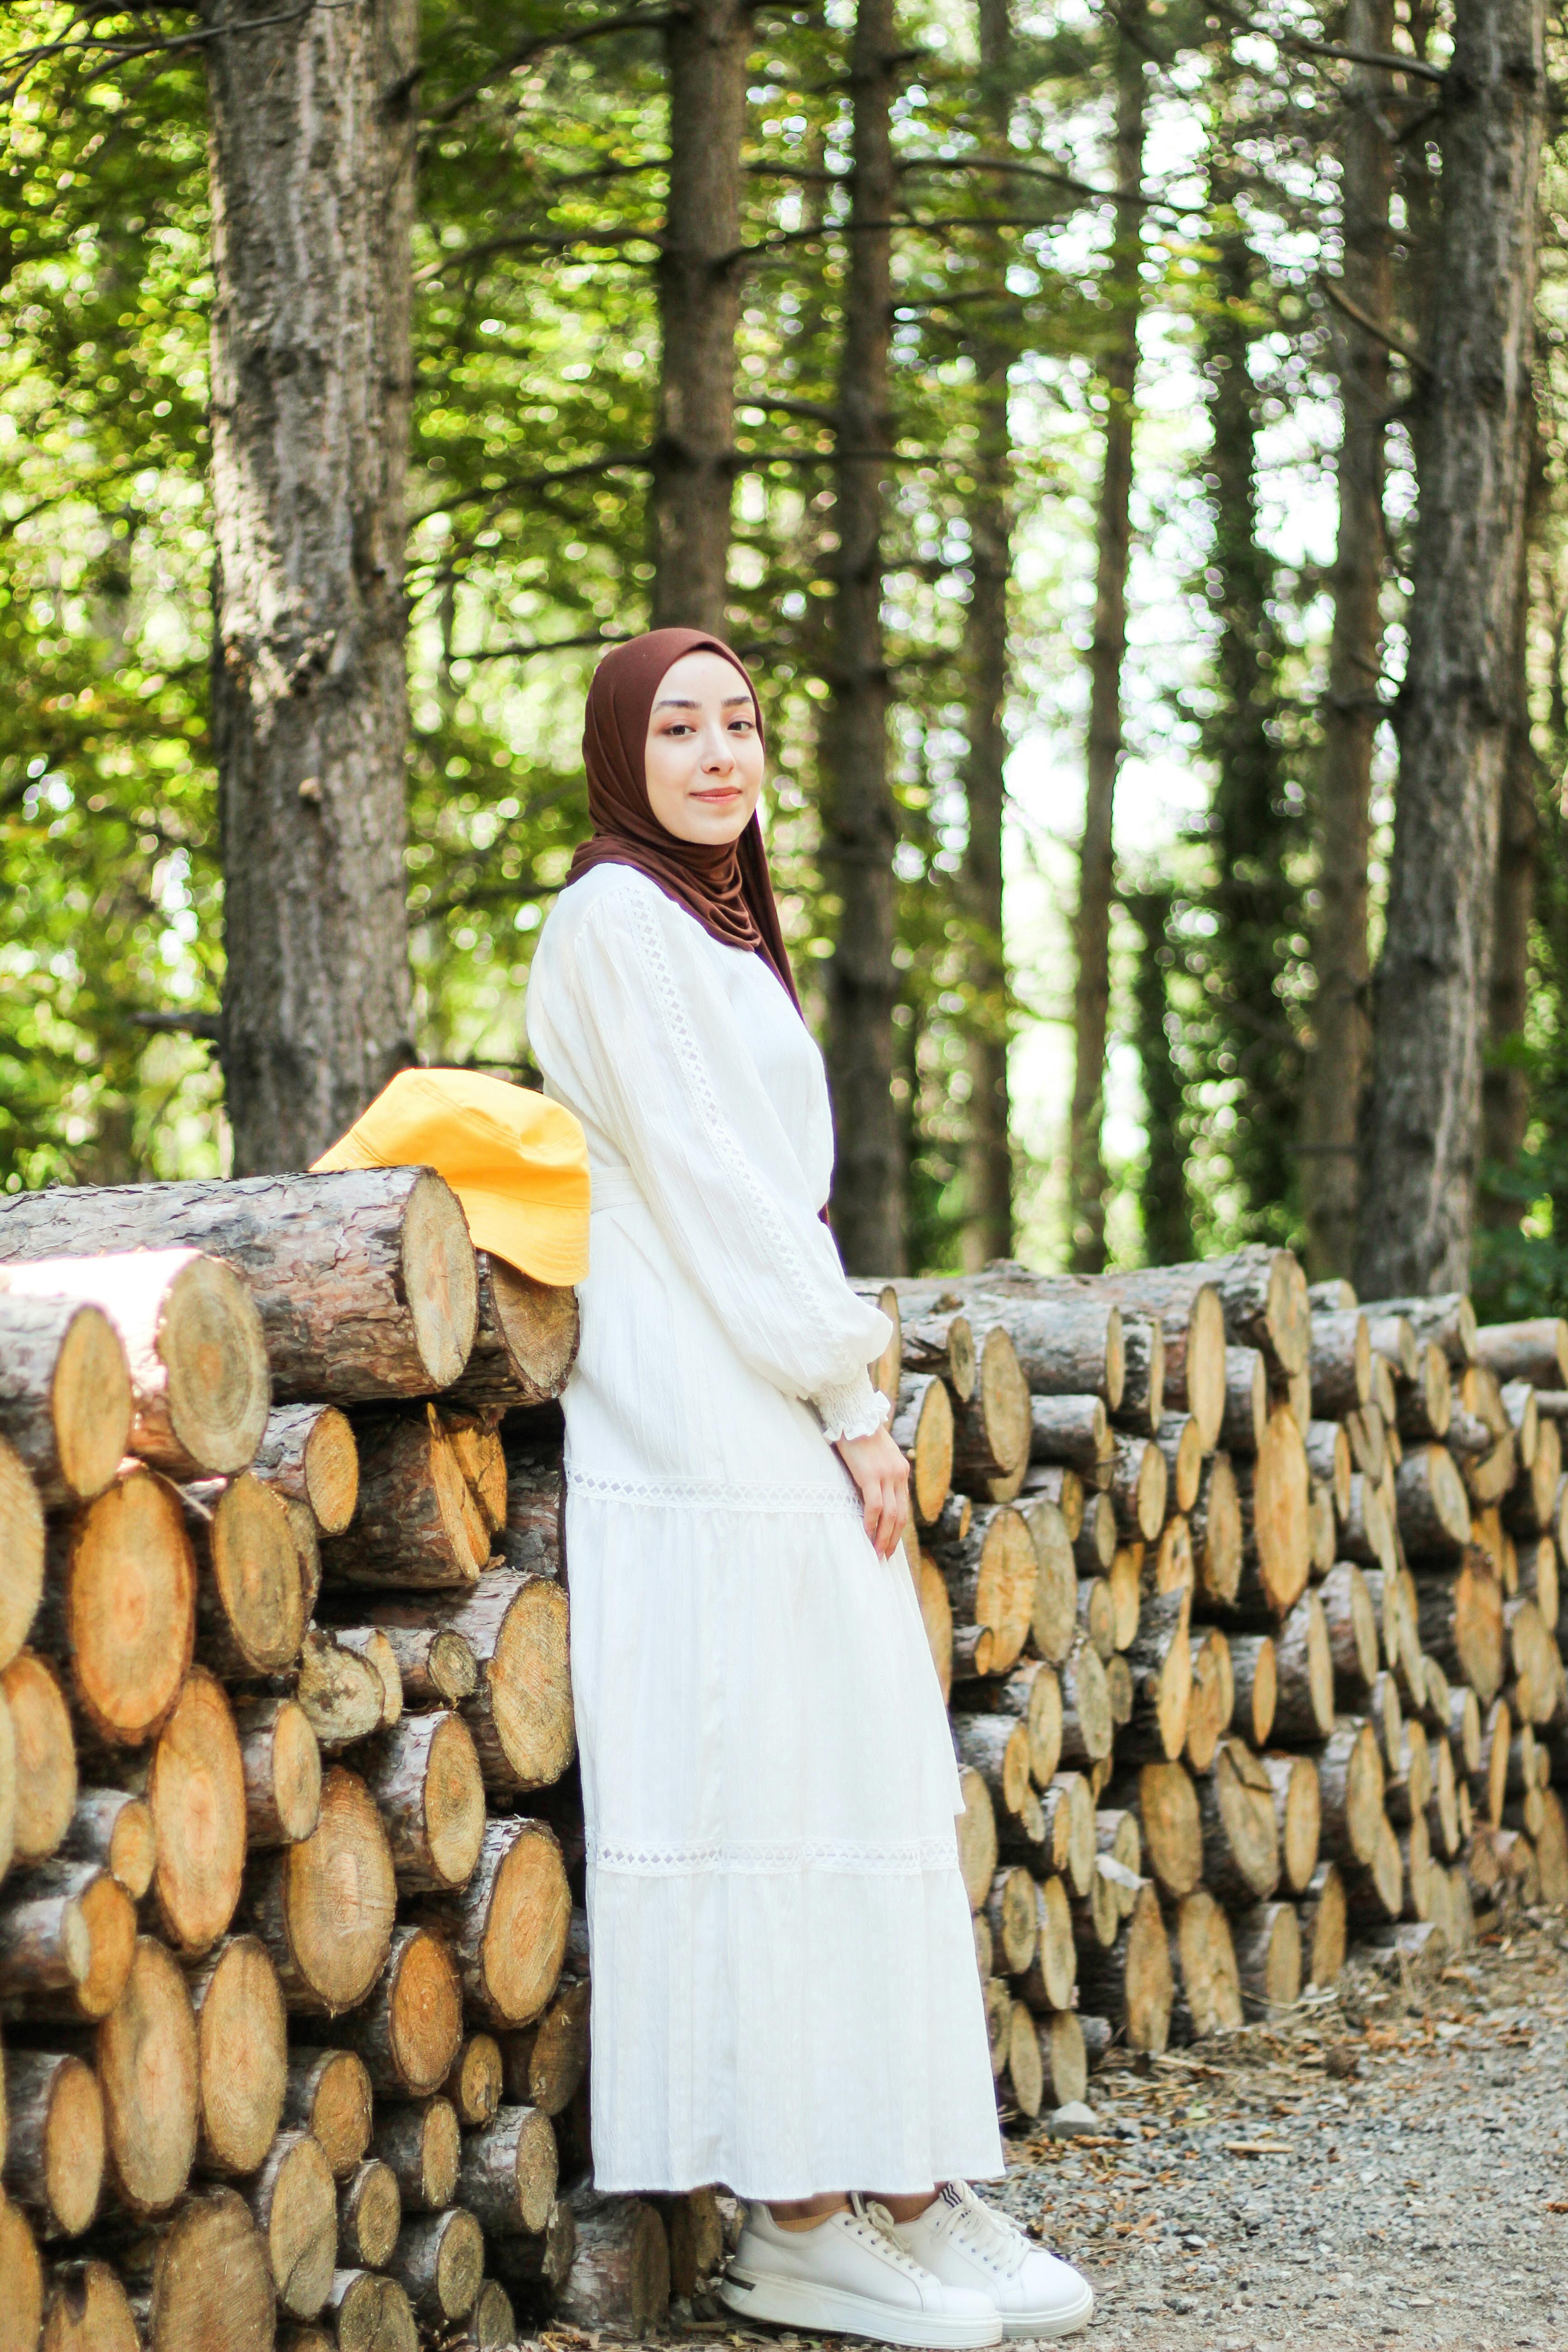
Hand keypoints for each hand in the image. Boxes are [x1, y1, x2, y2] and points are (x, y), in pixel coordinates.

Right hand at [835, 1424, 911, 1559]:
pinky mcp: (871, 1475)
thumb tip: (873, 1492)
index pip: (903, 1506)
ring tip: (877, 1551)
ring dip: (883, 1536)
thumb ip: (880, 1472)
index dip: (897, 1528)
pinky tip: (866, 1534)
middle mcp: (899, 1474)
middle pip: (900, 1515)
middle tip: (885, 1555)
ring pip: (890, 1515)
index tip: (890, 1542)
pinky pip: (874, 1506)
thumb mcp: (876, 1455)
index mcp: (901, 1470)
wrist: (853, 1413)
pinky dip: (871, 1523)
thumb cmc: (858, 1433)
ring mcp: (887, 1475)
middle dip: (893, 1538)